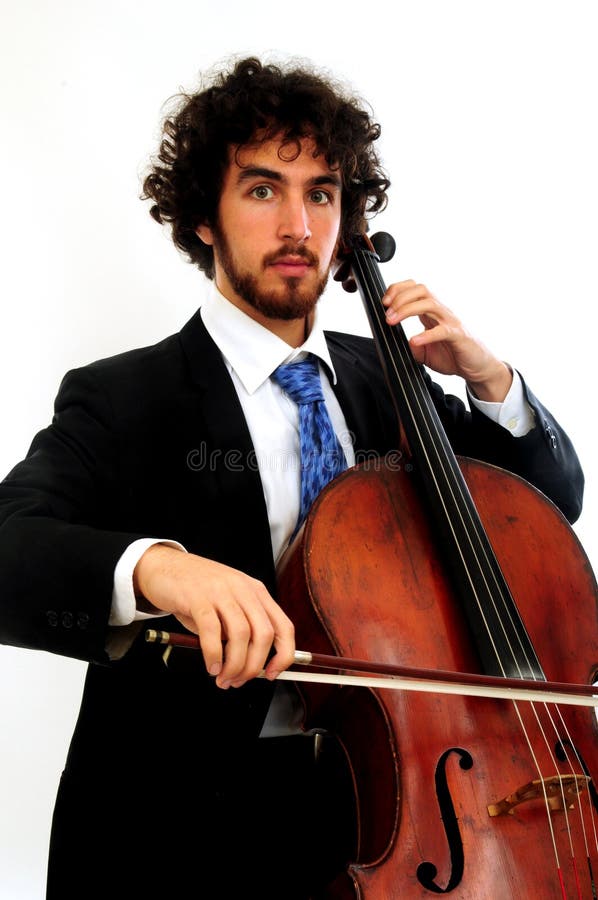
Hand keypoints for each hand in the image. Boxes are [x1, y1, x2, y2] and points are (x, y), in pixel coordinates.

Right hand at [133, 545, 294, 688]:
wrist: (164, 566)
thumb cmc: (196, 590)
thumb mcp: (228, 605)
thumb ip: (241, 630)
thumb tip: (250, 666)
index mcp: (256, 592)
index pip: (284, 627)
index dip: (283, 655)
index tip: (272, 674)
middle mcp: (243, 589)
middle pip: (263, 634)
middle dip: (253, 666)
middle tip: (238, 681)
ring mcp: (221, 591)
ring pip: (240, 634)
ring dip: (234, 665)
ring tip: (223, 678)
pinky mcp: (198, 596)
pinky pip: (212, 630)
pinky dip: (214, 654)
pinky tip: (211, 665)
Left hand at [382, 280, 512, 401]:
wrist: (477, 368)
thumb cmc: (452, 356)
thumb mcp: (424, 353)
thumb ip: (412, 347)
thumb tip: (400, 343)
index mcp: (431, 313)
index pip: (415, 289)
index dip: (398, 290)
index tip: (384, 302)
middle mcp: (441, 313)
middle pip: (421, 289)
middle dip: (400, 297)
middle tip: (386, 313)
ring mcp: (451, 322)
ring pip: (429, 303)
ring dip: (406, 309)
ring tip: (392, 321)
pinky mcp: (459, 336)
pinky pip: (442, 330)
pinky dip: (426, 335)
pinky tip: (414, 340)